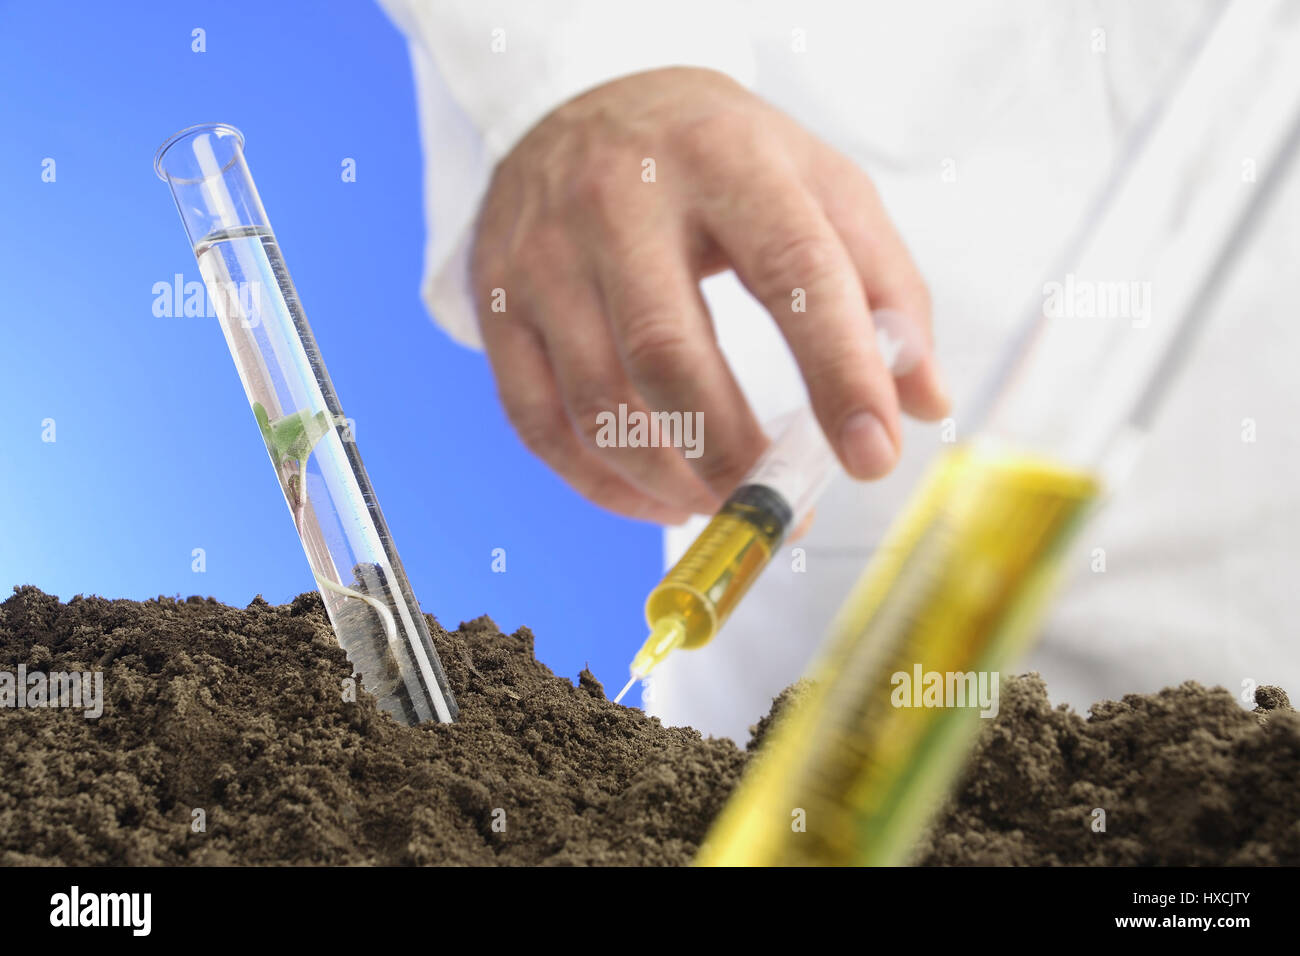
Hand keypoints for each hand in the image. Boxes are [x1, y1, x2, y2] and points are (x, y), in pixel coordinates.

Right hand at [470, 67, 948, 523]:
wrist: (582, 101)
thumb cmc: (717, 157)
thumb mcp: (817, 184)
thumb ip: (884, 287)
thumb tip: (920, 402)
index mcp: (724, 159)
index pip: (792, 271)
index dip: (838, 373)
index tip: (873, 455)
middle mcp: (620, 202)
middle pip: (670, 355)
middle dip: (732, 456)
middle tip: (781, 507)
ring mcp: (545, 255)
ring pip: (598, 404)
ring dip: (669, 483)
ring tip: (722, 503)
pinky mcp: (499, 302)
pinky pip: (539, 422)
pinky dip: (601, 484)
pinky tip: (656, 498)